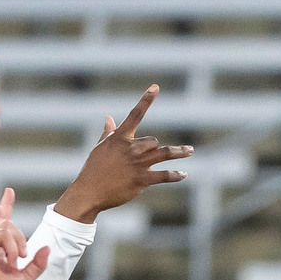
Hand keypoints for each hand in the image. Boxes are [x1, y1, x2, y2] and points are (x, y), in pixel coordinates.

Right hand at [52, 86, 193, 223]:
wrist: (89, 192)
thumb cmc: (93, 169)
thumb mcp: (100, 148)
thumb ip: (108, 132)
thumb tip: (108, 117)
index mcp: (120, 138)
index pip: (135, 114)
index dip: (146, 100)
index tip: (155, 87)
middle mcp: (131, 148)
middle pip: (153, 141)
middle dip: (152, 149)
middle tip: (143, 160)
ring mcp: (138, 164)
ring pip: (165, 153)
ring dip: (180, 152)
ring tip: (190, 150)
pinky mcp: (142, 180)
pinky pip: (164, 175)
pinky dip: (175, 175)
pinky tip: (183, 174)